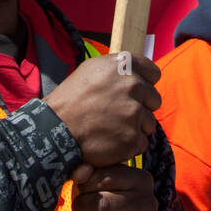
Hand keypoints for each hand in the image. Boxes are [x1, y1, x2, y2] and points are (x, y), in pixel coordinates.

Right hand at [45, 53, 160, 166]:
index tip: (134, 92)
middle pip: (154, 99)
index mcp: (124, 65)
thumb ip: (119, 69)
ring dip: (135, 127)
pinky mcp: (133, 138)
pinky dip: (129, 145)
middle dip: (141, 107)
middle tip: (118, 113)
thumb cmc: (72, 98)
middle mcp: (133, 85)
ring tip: (111, 127)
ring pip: (149, 122)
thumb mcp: (92, 70)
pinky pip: (142, 142)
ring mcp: (134, 113)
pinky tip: (111, 140)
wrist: (56, 128)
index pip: (153, 73)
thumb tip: (139, 74)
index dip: (145, 84)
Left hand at [68, 162, 157, 210]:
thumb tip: (78, 172)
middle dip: (79, 208)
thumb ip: (88, 171)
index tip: (83, 190)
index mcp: (141, 180)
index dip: (85, 185)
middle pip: (100, 205)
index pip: (105, 178)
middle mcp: (147, 204)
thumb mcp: (100, 180)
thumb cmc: (107, 199)